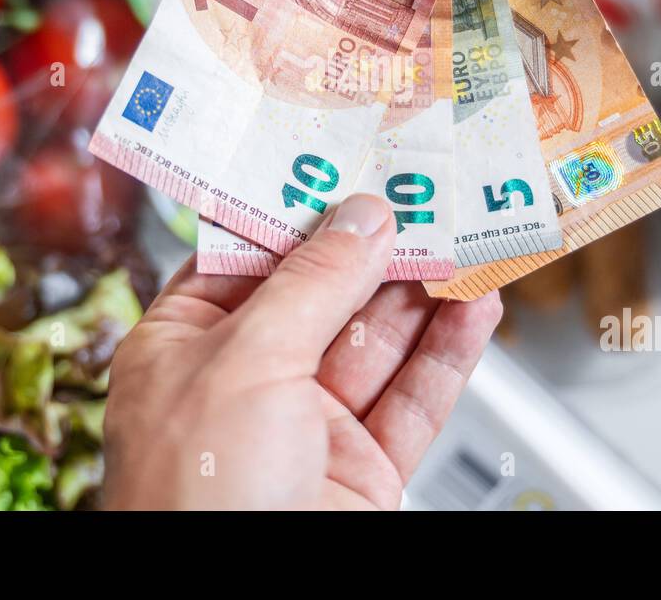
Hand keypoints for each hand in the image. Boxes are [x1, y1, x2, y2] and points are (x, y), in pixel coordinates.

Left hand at [102, 194, 502, 508]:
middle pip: (324, 295)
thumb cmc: (194, 495)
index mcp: (185, 346)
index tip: (349, 165)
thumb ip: (312, 284)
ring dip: (423, 292)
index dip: (300, 211)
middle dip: (377, 248)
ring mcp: (308, 428)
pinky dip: (449, 354)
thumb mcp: (247, 359)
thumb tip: (361, 219)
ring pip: (378, 344)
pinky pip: (412, 400)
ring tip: (467, 236)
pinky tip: (474, 309)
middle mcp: (247, 382)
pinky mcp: (364, 470)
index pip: (248, 258)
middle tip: (428, 194)